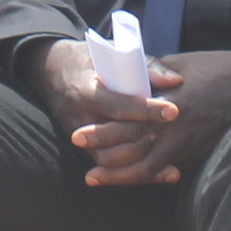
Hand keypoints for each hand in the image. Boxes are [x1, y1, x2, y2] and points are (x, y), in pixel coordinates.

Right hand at [35, 34, 181, 176]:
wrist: (53, 74)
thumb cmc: (90, 62)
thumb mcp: (110, 56)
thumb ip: (144, 67)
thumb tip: (176, 80)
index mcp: (88, 93)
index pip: (119, 105)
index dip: (147, 110)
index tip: (174, 111)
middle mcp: (81, 119)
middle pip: (116, 138)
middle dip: (148, 142)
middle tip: (177, 138)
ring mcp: (82, 138)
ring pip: (112, 160)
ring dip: (141, 164)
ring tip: (171, 163)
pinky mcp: (86, 150)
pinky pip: (110, 168)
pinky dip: (135, 174)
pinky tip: (162, 174)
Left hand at [77, 48, 230, 186]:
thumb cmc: (218, 67)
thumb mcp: (180, 64)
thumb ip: (152, 75)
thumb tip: (129, 81)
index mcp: (167, 102)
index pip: (127, 123)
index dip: (101, 132)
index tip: (78, 136)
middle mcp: (176, 126)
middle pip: (133, 149)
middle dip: (105, 158)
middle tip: (83, 167)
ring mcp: (189, 142)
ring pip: (150, 168)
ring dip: (122, 175)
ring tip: (98, 178)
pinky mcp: (200, 150)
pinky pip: (170, 169)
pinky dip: (150, 175)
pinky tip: (134, 178)